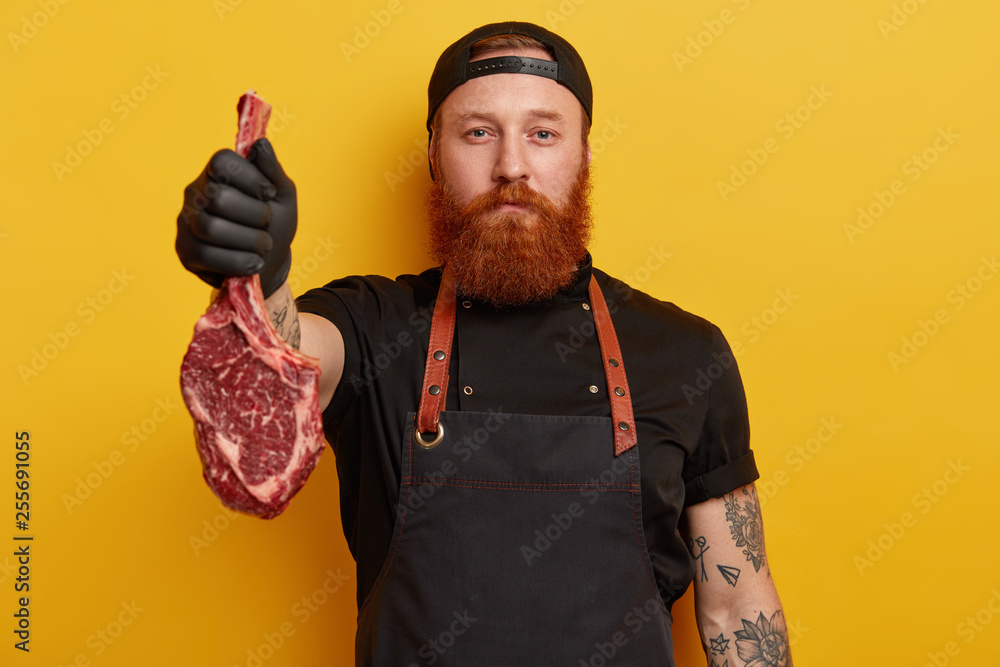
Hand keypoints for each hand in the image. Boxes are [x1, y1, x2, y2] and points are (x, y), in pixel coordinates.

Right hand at [176, 138, 296, 297]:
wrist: (268, 264)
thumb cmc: (274, 225)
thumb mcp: (282, 197)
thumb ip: (273, 171)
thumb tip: (261, 145)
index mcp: (217, 174)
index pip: (221, 160)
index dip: (250, 177)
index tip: (269, 193)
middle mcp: (195, 193)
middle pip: (218, 196)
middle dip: (254, 214)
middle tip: (267, 224)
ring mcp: (186, 222)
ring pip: (211, 228)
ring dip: (249, 240)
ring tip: (265, 246)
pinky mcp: (186, 252)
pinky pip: (206, 255)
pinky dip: (238, 261)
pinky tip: (254, 263)